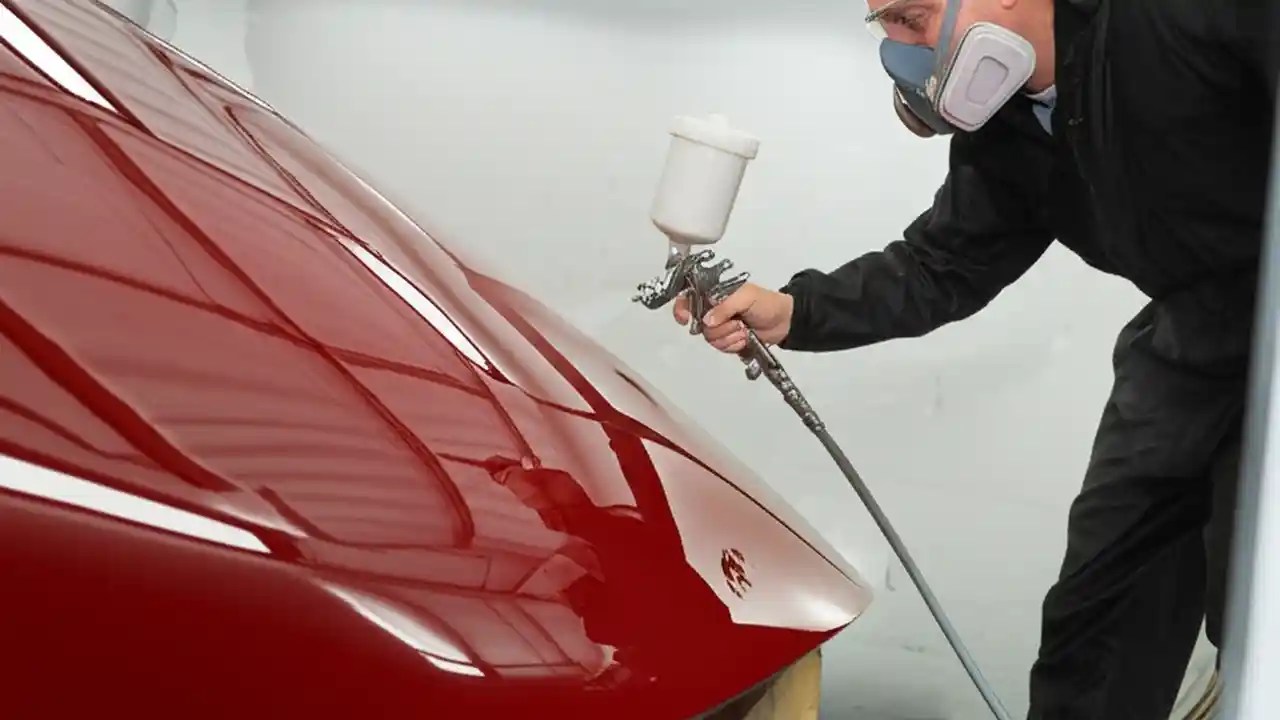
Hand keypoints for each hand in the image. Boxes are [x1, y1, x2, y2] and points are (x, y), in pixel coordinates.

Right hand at [672, 282, 793, 352]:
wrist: (784, 322)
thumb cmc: (766, 303)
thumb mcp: (746, 296)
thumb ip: (725, 306)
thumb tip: (707, 320)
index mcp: (715, 295)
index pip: (689, 298)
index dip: (681, 309)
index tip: (685, 319)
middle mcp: (714, 311)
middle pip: (700, 325)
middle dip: (720, 328)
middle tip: (737, 322)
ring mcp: (721, 328)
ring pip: (711, 339)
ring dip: (730, 337)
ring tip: (744, 330)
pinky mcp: (728, 341)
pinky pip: (721, 348)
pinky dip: (735, 345)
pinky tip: (745, 339)